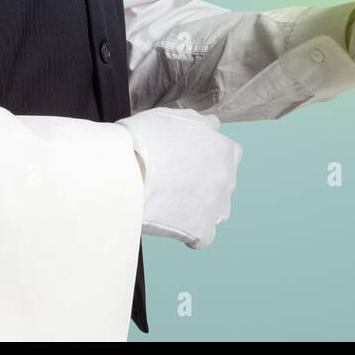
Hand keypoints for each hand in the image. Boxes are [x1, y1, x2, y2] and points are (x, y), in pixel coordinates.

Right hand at [119, 108, 241, 248]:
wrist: (126, 169)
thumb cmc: (145, 138)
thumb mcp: (178, 118)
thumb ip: (200, 124)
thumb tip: (209, 126)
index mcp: (223, 148)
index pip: (228, 153)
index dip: (208, 157)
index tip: (189, 160)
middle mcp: (226, 176)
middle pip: (222, 183)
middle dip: (206, 182)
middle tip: (176, 181)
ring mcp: (217, 204)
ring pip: (217, 210)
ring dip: (202, 208)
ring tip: (173, 206)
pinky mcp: (202, 229)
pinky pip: (203, 237)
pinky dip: (192, 235)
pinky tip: (174, 227)